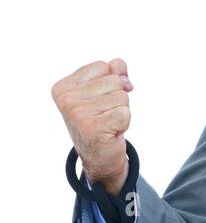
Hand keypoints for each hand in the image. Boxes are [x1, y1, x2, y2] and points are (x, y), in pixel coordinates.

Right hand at [51, 58, 133, 195]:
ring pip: (121, 96)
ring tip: (107, 122)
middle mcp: (65, 100)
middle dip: (117, 97)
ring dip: (121, 110)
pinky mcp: (92, 128)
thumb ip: (113, 71)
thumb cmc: (100, 118)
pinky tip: (111, 131)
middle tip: (104, 114)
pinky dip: (124, 122)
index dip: (110, 82)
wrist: (98, 156)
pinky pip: (124, 113)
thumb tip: (123, 74)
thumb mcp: (102, 90)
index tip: (98, 100)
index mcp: (63, 87)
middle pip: (114, 80)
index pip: (102, 66)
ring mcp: (77, 114)